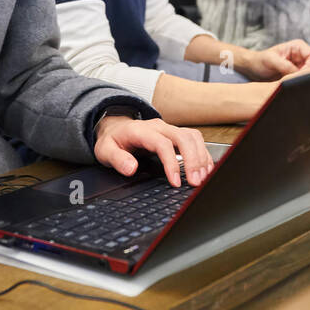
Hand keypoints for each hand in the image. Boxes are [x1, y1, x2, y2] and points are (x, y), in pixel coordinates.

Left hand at [94, 115, 211, 187]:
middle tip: (196, 182)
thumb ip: (117, 159)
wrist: (116, 128)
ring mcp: (169, 129)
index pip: (163, 144)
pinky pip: (194, 140)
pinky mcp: (175, 134)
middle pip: (183, 137)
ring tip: (202, 178)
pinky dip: (202, 154)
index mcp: (141, 131)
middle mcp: (158, 127)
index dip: (172, 163)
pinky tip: (204, 169)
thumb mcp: (105, 151)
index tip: (175, 182)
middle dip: (193, 160)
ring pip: (192, 137)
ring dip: (201, 157)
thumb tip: (131, 168)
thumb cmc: (113, 140)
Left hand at [236, 39, 309, 79]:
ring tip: (290, 83)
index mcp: (298, 47)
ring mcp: (300, 66)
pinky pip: (303, 80)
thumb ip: (285, 66)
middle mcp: (301, 56)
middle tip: (295, 81)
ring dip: (303, 80)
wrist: (252, 68)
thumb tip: (298, 73)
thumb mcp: (271, 61)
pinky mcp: (297, 75)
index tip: (302, 75)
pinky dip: (299, 84)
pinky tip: (291, 86)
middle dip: (307, 75)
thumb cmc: (259, 60)